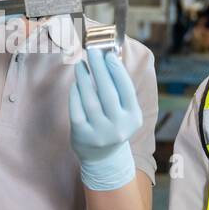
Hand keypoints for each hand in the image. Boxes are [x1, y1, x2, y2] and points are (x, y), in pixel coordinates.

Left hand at [69, 47, 141, 190]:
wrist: (102, 157)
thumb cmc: (113, 124)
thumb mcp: (124, 111)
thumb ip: (119, 89)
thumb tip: (108, 59)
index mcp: (133, 118)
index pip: (125, 89)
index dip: (116, 70)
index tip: (107, 55)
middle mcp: (119, 127)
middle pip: (107, 92)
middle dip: (99, 69)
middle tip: (92, 52)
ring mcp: (100, 133)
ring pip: (90, 100)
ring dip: (84, 78)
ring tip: (81, 64)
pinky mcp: (82, 136)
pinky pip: (77, 110)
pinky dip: (75, 94)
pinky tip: (76, 83)